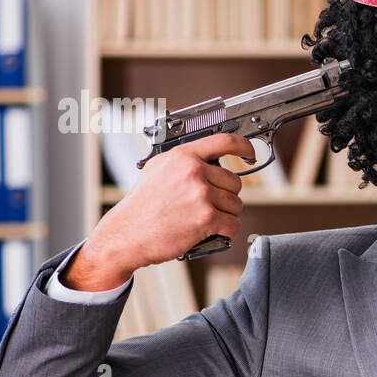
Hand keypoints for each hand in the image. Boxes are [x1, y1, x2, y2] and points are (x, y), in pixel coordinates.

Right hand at [62, 132, 254, 290]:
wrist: (126, 234)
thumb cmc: (141, 206)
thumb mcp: (157, 170)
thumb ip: (184, 162)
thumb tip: (208, 159)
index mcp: (183, 156)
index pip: (224, 141)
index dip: (243, 147)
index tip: (250, 154)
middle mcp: (193, 172)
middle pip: (234, 182)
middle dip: (225, 196)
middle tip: (206, 205)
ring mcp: (201, 194)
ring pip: (236, 205)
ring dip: (225, 215)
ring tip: (202, 219)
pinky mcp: (206, 218)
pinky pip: (233, 224)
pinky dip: (226, 231)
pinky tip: (212, 231)